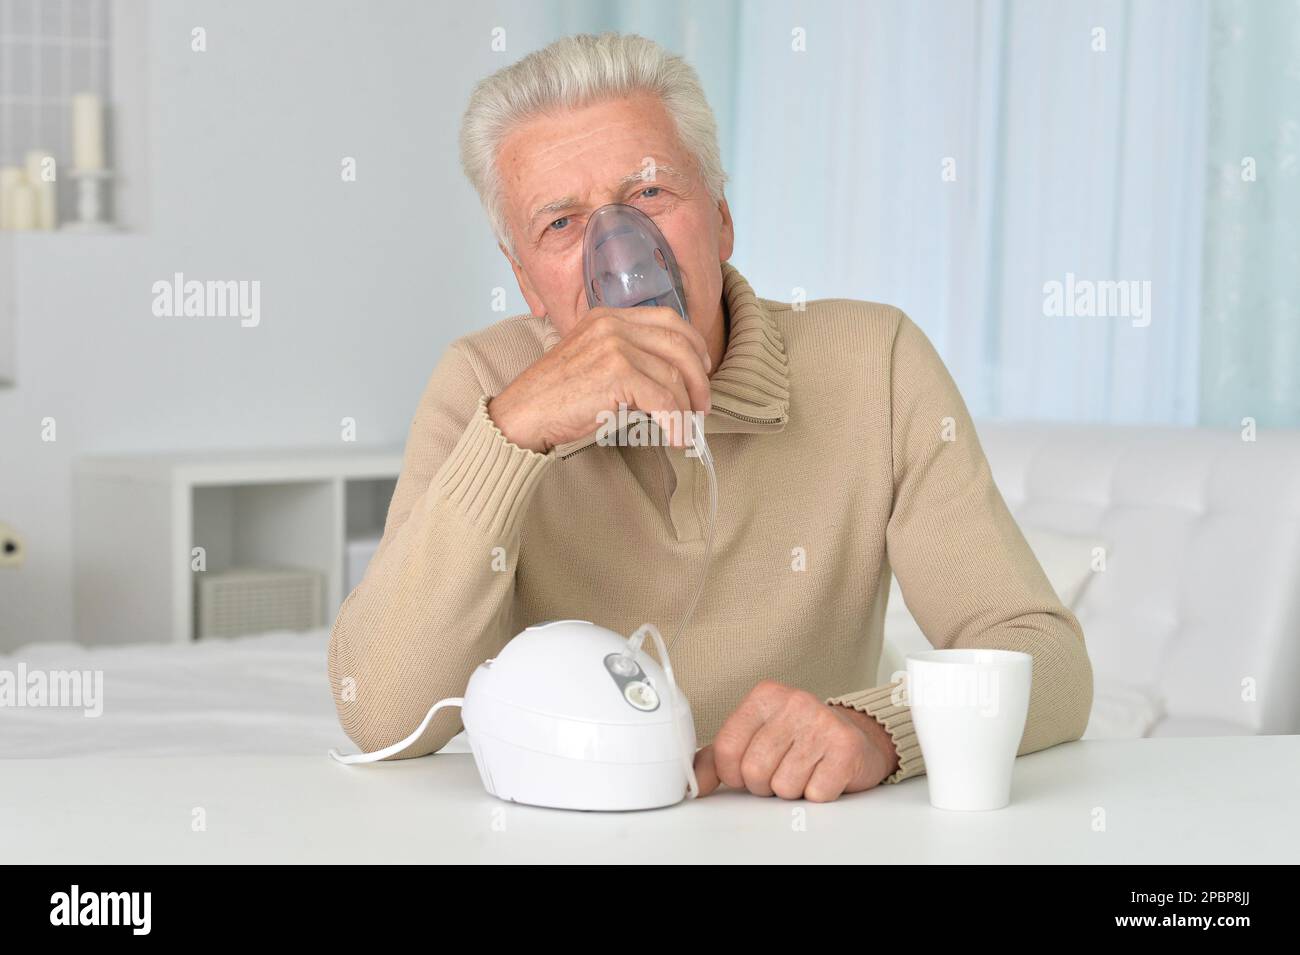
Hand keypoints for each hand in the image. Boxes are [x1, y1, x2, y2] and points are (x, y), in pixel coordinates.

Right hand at [486, 305, 712, 452]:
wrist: (523, 415)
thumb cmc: (556, 398)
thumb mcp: (593, 361)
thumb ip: (627, 357)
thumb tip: (673, 377)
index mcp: (607, 316)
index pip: (669, 319)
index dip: (694, 345)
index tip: (703, 371)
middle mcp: (612, 325)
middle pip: (679, 344)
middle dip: (699, 379)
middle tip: (702, 406)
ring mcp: (614, 346)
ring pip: (674, 375)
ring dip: (688, 407)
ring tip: (688, 428)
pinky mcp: (616, 374)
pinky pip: (664, 400)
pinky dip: (676, 422)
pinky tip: (677, 438)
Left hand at [693, 679, 899, 801]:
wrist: (856, 739)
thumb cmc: (799, 740)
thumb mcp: (754, 738)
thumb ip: (717, 758)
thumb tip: (692, 785)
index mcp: (764, 696)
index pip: (726, 749)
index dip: (733, 773)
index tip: (746, 771)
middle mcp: (794, 702)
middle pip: (754, 770)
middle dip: (764, 784)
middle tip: (782, 770)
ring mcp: (821, 722)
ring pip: (783, 786)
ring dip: (792, 790)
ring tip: (804, 770)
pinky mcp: (846, 747)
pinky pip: (815, 794)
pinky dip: (817, 794)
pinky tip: (823, 774)